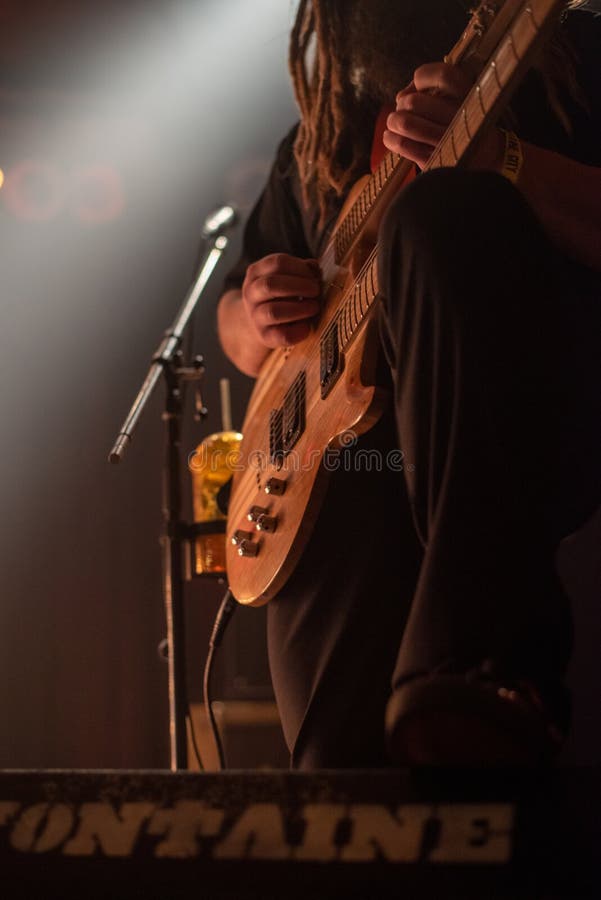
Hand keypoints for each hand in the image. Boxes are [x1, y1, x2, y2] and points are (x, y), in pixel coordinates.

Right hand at [242, 253, 321, 348]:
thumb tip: (315, 266)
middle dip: (300, 286)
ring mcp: (255, 316)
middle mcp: (251, 293)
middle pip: (271, 285)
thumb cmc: (280, 295)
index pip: (277, 263)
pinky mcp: (265, 337)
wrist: (260, 323)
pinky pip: (282, 335)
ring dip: (300, 308)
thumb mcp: (285, 277)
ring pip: (273, 312)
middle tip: (316, 290)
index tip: (314, 275)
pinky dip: (299, 330)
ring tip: (314, 307)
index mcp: (256, 273)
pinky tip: (307, 326)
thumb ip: (302, 269)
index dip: (300, 268)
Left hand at [383, 62, 503, 170]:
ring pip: (406, 123)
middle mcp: (462, 119)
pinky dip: (392, 139)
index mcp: (471, 97)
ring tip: (394, 123)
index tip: (417, 84)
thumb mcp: (458, 101)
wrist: (483, 162)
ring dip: (394, 121)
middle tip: (402, 110)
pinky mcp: (437, 161)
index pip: (444, 76)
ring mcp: (450, 142)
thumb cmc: (462, 125)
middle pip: (414, 102)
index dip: (423, 77)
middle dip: (402, 105)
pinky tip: (391, 137)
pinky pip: (404, 146)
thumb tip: (401, 95)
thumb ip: (433, 91)